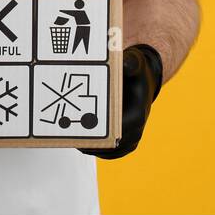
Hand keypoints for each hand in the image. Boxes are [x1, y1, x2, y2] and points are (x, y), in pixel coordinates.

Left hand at [80, 44, 162, 159]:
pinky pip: (108, 151)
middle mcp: (136, 131)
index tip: (82, 129)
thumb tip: (125, 62)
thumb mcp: (135, 64)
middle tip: (70, 137)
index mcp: (137, 115)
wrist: (143, 81)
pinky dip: (95, 148)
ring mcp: (131, 139)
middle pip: (110, 145)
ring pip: (107, 151)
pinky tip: (79, 142)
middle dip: (91, 142)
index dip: (99, 131)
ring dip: (91, 147)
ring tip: (71, 139)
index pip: (116, 130)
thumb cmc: (136, 73)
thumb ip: (131, 63)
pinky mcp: (125, 143)